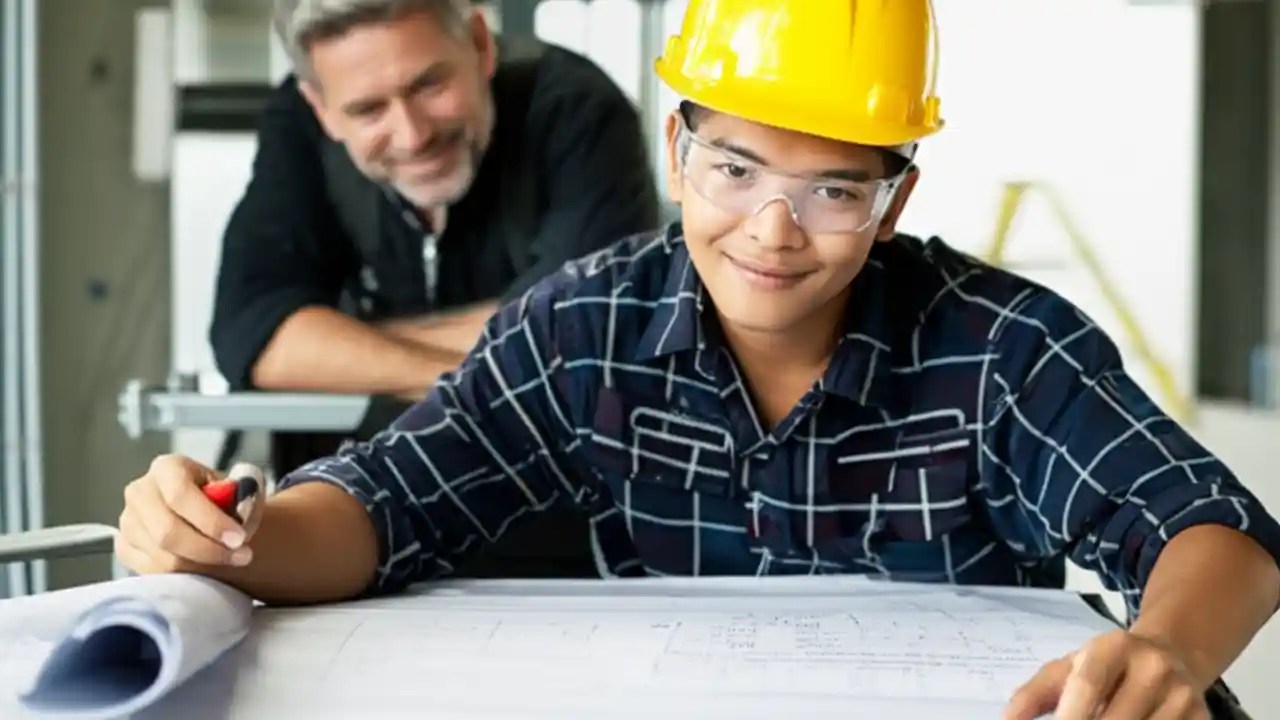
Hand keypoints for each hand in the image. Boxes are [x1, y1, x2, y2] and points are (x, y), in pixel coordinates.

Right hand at [116, 456, 266, 573]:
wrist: (201, 512)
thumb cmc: (220, 498)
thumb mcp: (236, 488)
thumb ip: (242, 497)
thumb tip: (241, 514)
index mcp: (167, 468)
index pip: (181, 496)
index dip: (211, 521)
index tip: (239, 539)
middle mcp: (140, 491)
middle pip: (167, 532)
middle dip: (208, 550)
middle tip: (240, 556)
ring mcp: (128, 521)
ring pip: (162, 557)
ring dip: (201, 566)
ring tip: (229, 561)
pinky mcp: (124, 547)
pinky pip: (152, 572)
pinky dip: (184, 576)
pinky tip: (206, 569)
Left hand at [1004, 630, 1208, 718]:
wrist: (1170, 654)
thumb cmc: (1107, 667)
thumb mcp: (1068, 668)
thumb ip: (1034, 695)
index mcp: (1114, 647)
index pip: (1088, 686)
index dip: (1070, 716)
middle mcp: (1153, 668)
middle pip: (1117, 719)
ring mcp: (1183, 696)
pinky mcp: (1204, 717)